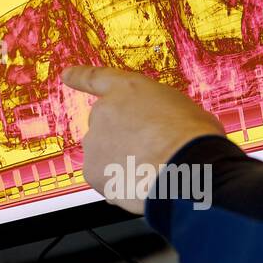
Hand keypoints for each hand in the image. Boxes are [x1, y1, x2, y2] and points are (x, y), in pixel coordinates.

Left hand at [62, 67, 224, 214]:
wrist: (186, 169)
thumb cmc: (195, 139)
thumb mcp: (187, 111)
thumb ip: (164, 115)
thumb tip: (167, 131)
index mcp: (129, 89)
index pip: (97, 78)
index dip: (80, 77)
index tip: (67, 75)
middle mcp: (104, 111)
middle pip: (106, 127)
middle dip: (124, 140)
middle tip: (153, 154)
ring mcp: (95, 142)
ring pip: (106, 156)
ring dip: (125, 164)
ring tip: (154, 172)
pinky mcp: (92, 172)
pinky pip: (106, 180)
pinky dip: (121, 185)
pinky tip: (144, 186)